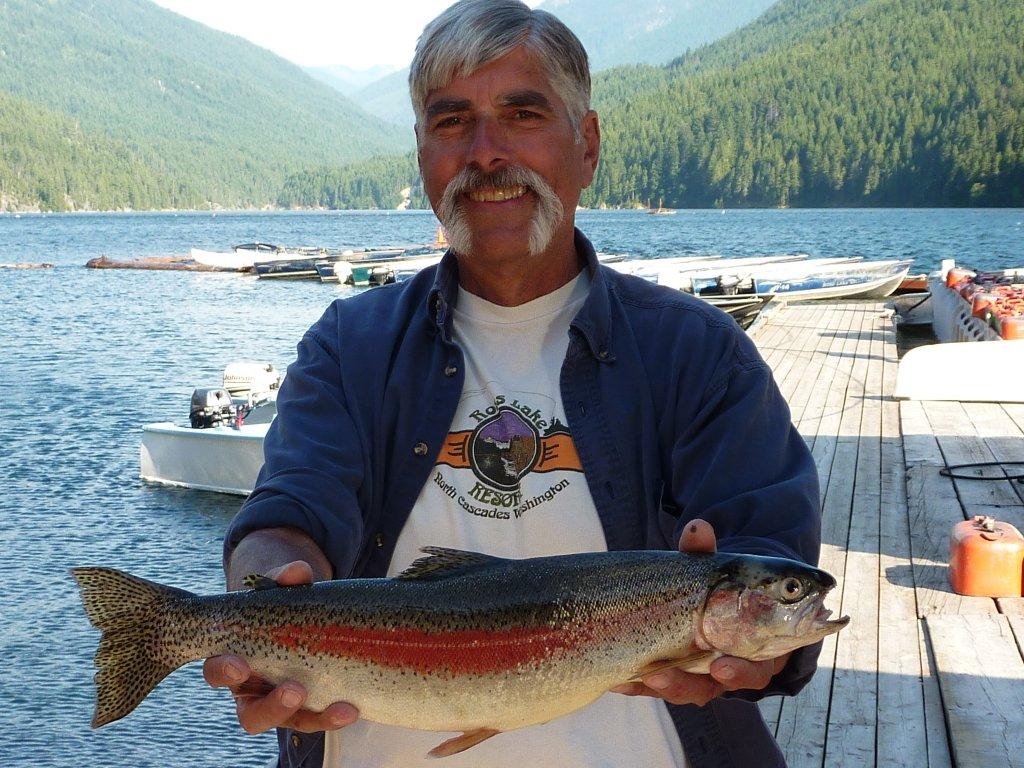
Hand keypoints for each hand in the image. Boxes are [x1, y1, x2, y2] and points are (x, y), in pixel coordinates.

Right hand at [203, 560, 358, 734]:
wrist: (296, 615)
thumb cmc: (275, 605)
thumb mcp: (276, 589)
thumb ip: (283, 578)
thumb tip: (298, 571)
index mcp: (232, 661)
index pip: (216, 671)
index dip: (223, 671)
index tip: (240, 665)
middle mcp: (252, 691)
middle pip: (251, 714)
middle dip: (273, 706)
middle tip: (295, 691)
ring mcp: (280, 703)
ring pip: (290, 723)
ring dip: (314, 717)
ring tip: (338, 708)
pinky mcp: (307, 708)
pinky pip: (317, 717)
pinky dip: (334, 715)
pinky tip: (352, 708)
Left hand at [611, 520, 790, 705]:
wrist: (719, 605)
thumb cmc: (725, 592)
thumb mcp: (718, 574)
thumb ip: (706, 554)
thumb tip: (697, 527)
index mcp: (752, 651)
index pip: (752, 671)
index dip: (739, 672)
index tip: (721, 667)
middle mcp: (728, 669)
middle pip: (710, 687)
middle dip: (687, 683)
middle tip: (664, 676)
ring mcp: (700, 676)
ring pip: (684, 689)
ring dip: (660, 685)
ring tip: (641, 674)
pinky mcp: (674, 678)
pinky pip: (655, 686)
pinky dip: (637, 684)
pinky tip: (617, 680)